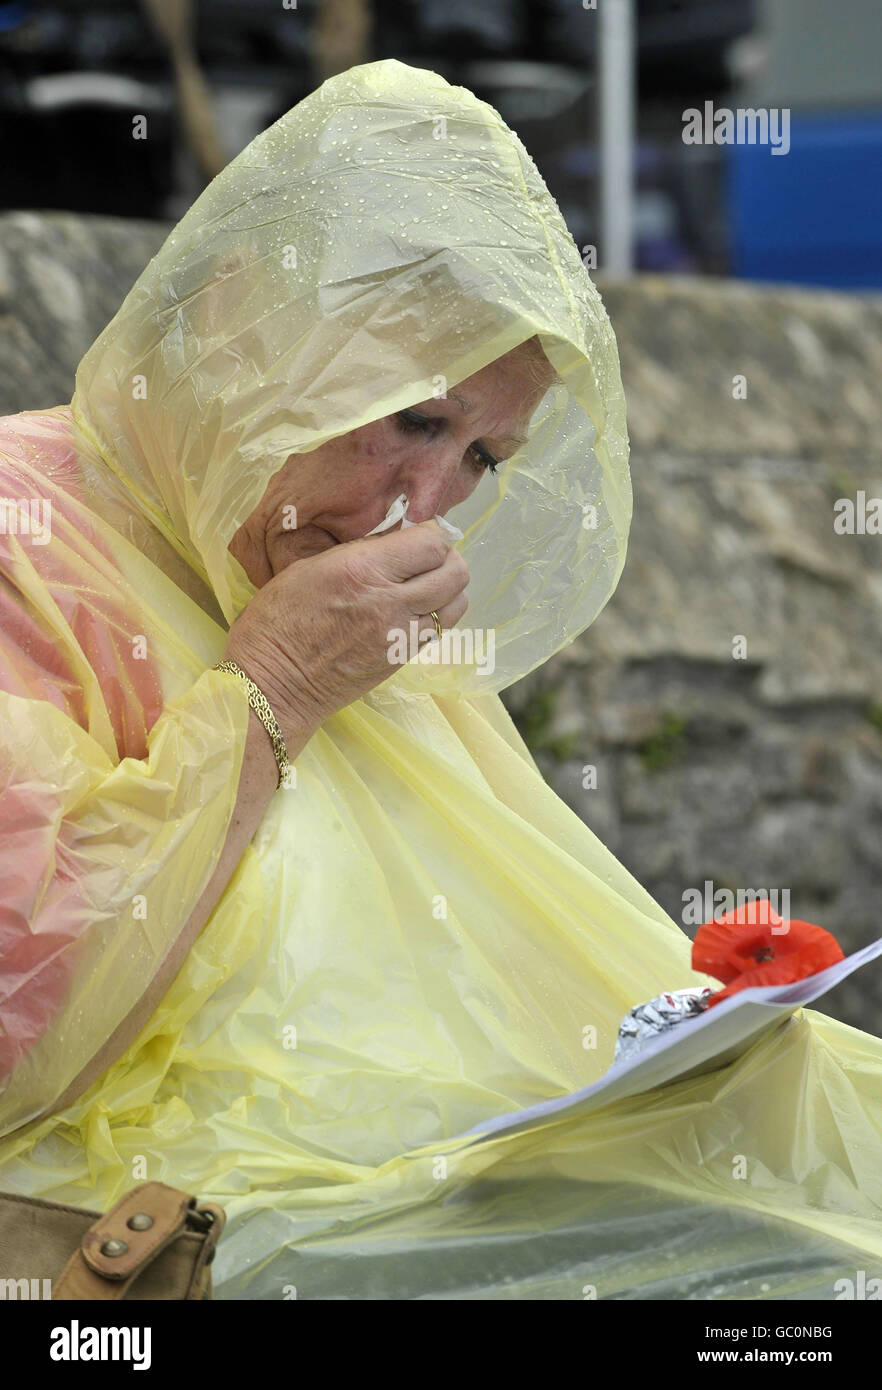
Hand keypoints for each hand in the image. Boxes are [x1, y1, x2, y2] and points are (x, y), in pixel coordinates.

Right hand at [223, 520, 468, 740]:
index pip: (432, 543)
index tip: (421, 532)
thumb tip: (392, 544)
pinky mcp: (401, 660)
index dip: (434, 533)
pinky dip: (436, 615)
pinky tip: (411, 611)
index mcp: (362, 571)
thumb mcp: (308, 568)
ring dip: (448, 589)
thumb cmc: (275, 622)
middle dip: (448, 558)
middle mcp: (391, 602)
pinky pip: (439, 629)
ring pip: (457, 604)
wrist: (272, 688)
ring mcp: (401, 636)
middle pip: (456, 572)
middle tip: (427, 557)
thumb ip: (358, 554)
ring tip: (424, 585)